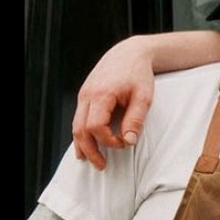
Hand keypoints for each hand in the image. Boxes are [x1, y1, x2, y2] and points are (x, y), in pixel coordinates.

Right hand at [71, 38, 156, 169]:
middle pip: (80, 129)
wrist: (130, 53)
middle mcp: (87, 95)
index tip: (124, 143)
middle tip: (101, 166)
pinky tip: (85, 146)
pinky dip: (81, 134)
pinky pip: (78, 118)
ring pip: (75, 125)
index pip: (95, 126)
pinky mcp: (85, 96)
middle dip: (90, 150)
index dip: (108, 140)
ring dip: (82, 145)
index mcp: (101, 94)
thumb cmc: (139, 74)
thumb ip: (136, 119)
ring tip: (90, 161)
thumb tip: (129, 142)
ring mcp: (83, 95)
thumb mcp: (144, 97)